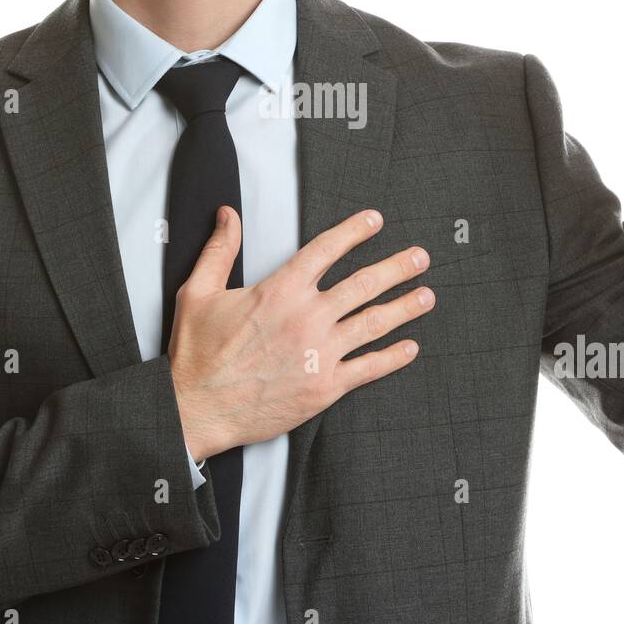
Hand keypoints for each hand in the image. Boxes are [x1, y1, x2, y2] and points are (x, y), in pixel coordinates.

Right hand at [168, 205, 433, 460]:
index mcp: (280, 290)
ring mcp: (319, 353)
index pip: (327, 250)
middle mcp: (307, 316)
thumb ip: (220, 250)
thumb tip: (227, 214)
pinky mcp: (324, 387)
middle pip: (363, 283)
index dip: (354, 231)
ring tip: (427, 295)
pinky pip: (369, 368)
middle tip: (420, 258)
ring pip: (374, 322)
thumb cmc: (196, 353)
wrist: (197, 409)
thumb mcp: (199, 291)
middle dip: (397, 268)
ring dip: (404, 307)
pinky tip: (410, 347)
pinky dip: (393, 357)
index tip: (376, 221)